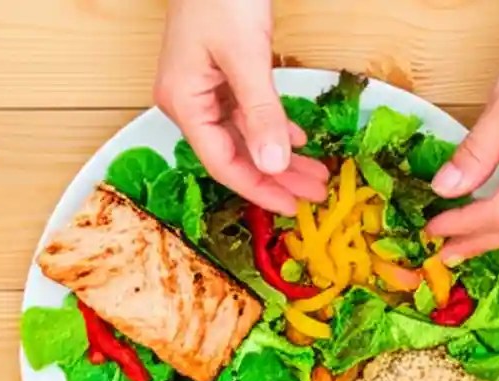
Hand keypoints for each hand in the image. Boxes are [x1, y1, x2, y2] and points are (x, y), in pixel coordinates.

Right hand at [153, 0, 327, 214]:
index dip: (257, 188)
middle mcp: (188, 101)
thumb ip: (260, 112)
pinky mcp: (220, 74)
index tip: (290, 206)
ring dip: (279, 154)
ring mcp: (203, 88)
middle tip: (315, 193)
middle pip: (234, 153)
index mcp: (183, 102)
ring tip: (315, 173)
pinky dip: (273, 126)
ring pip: (245, 135)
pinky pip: (247, 112)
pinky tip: (298, 140)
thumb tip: (272, 164)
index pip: (222, 161)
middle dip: (276, 176)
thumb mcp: (246, 56)